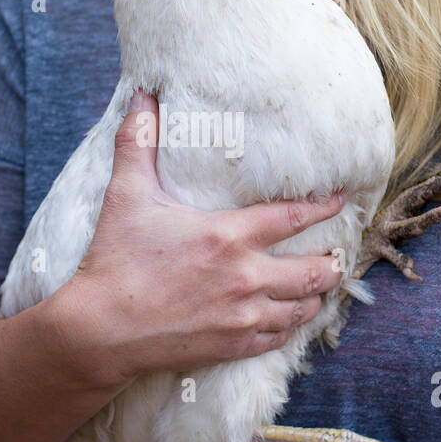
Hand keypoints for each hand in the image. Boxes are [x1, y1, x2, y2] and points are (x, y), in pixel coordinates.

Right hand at [50, 90, 345, 386]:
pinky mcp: (232, 346)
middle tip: (336, 254)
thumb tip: (142, 95)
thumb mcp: (127, 195)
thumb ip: (137, 142)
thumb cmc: (114, 260)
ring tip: (318, 287)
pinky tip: (288, 319)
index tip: (340, 200)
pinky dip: (288, 327)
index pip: (296, 216)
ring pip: (303, 308)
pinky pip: (279, 338)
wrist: (100, 330)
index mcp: (228, 235)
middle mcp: (245, 277)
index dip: (325, 206)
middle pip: (315, 270)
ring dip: (315, 296)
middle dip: (332, 262)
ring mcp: (242, 316)